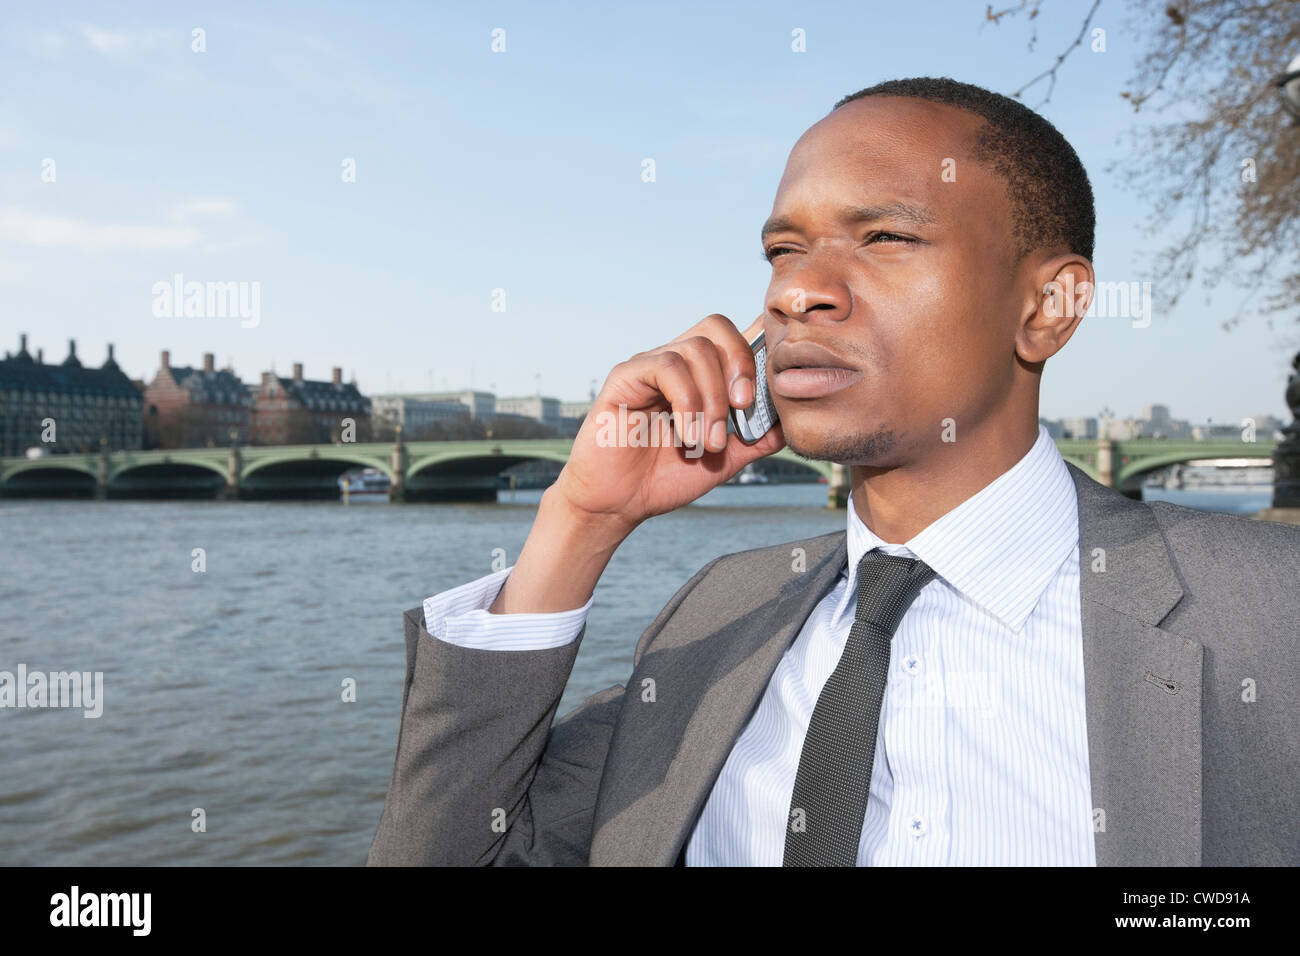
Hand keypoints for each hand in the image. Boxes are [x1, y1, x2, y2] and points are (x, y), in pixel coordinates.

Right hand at [549, 313, 785, 531]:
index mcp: (699, 375)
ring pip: (694, 349)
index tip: (769, 389)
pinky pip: (665, 366)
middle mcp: (674, 362)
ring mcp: (648, 366)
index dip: (758, 347)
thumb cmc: (663, 479)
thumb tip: (793, 422)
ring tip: (708, 441)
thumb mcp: (724, 460)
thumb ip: (757, 440)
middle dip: (740, 364)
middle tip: (743, 409)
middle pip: (716, 326)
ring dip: (712, 399)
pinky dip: (686, 401)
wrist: (618, 504)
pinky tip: (686, 435)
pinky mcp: (624, 377)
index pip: (733, 335)